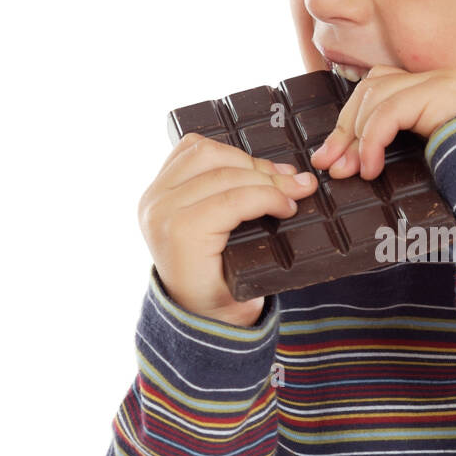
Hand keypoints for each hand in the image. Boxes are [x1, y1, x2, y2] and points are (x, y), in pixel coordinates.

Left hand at [138, 134, 318, 325]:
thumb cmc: (220, 299)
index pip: (231, 200)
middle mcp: (161, 211)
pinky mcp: (159, 183)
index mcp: (181, 240)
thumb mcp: (246, 287)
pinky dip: (223, 152)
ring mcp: (156, 194)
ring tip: (275, 175)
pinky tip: (246, 167)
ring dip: (247, 160)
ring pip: (208, 153)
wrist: (191, 306)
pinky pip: (191, 149)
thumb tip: (293, 201)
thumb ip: (265, 247)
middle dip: (268, 176)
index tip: (294, 204)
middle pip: (223, 173)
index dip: (269, 196)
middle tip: (299, 185)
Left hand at [310, 65, 455, 180]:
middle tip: (331, 165)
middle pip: (371, 86)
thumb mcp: (416, 159)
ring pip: (377, 95)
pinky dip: (373, 140)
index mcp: (432, 89)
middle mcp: (438, 77)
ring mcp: (442, 82)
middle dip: (345, 129)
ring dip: (358, 136)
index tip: (328, 157)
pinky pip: (391, 111)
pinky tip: (371, 167)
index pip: (376, 88)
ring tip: (356, 171)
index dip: (347, 122)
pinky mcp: (441, 93)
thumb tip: (335, 158)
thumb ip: (384, 145)